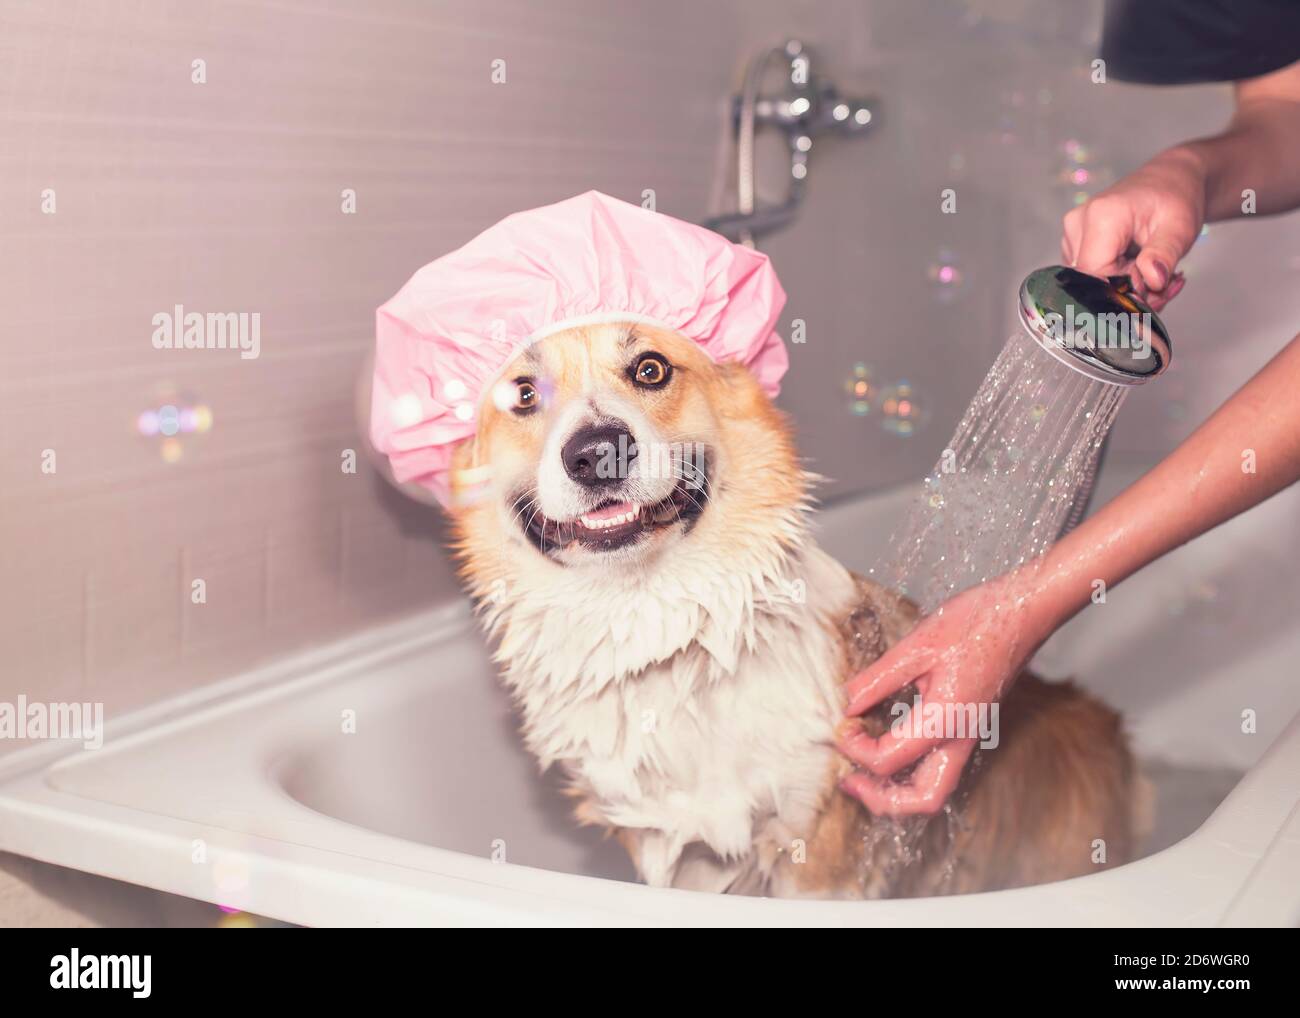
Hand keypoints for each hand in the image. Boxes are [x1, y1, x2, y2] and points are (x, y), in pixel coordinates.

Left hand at [837, 575, 1054, 815]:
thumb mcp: (918, 646)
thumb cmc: (978, 622)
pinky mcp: (970, 726)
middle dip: (882, 799)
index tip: (841, 725)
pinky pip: (940, 766)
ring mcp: (969, 735)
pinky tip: (888, 743)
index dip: (855, 750)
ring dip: (897, 790)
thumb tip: (846, 704)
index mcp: (945, 720)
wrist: (1024, 612)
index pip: (889, 760)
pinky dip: (910, 770)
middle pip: (923, 799)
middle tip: (849, 780)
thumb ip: (878, 679)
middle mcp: (961, 738)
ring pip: (935, 788)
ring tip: (863, 770)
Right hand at [1061, 147, 1207, 310]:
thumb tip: (1152, 281)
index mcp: (1101, 216)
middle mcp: (1078, 223)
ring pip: (1091, 281)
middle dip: (1130, 292)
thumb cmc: (1177, 197)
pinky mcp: (1074, 241)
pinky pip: (1091, 273)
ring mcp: (1072, 232)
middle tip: (1166, 284)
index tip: (1156, 287)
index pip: (1096, 275)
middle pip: (1092, 280)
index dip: (1124, 290)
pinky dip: (1118, 279)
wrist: (1171, 179)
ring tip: (1155, 271)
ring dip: (1126, 287)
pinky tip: (1140, 267)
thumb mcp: (1181, 227)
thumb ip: (1163, 255)